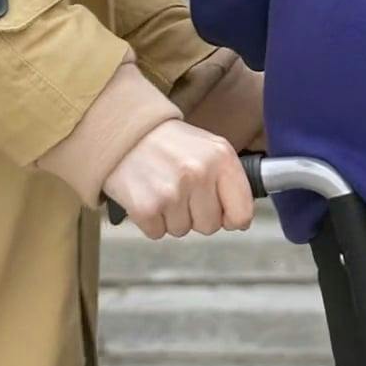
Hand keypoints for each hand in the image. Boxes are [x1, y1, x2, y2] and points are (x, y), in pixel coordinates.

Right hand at [102, 118, 254, 238]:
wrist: (124, 132)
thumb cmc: (170, 145)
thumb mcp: (209, 149)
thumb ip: (229, 181)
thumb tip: (242, 221)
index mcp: (222, 158)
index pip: (242, 213)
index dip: (230, 217)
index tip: (219, 210)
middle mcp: (199, 173)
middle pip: (210, 226)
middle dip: (195, 215)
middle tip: (180, 189)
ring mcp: (172, 191)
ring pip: (182, 231)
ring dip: (171, 216)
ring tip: (162, 188)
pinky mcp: (146, 207)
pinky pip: (157, 233)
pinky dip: (151, 220)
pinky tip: (147, 195)